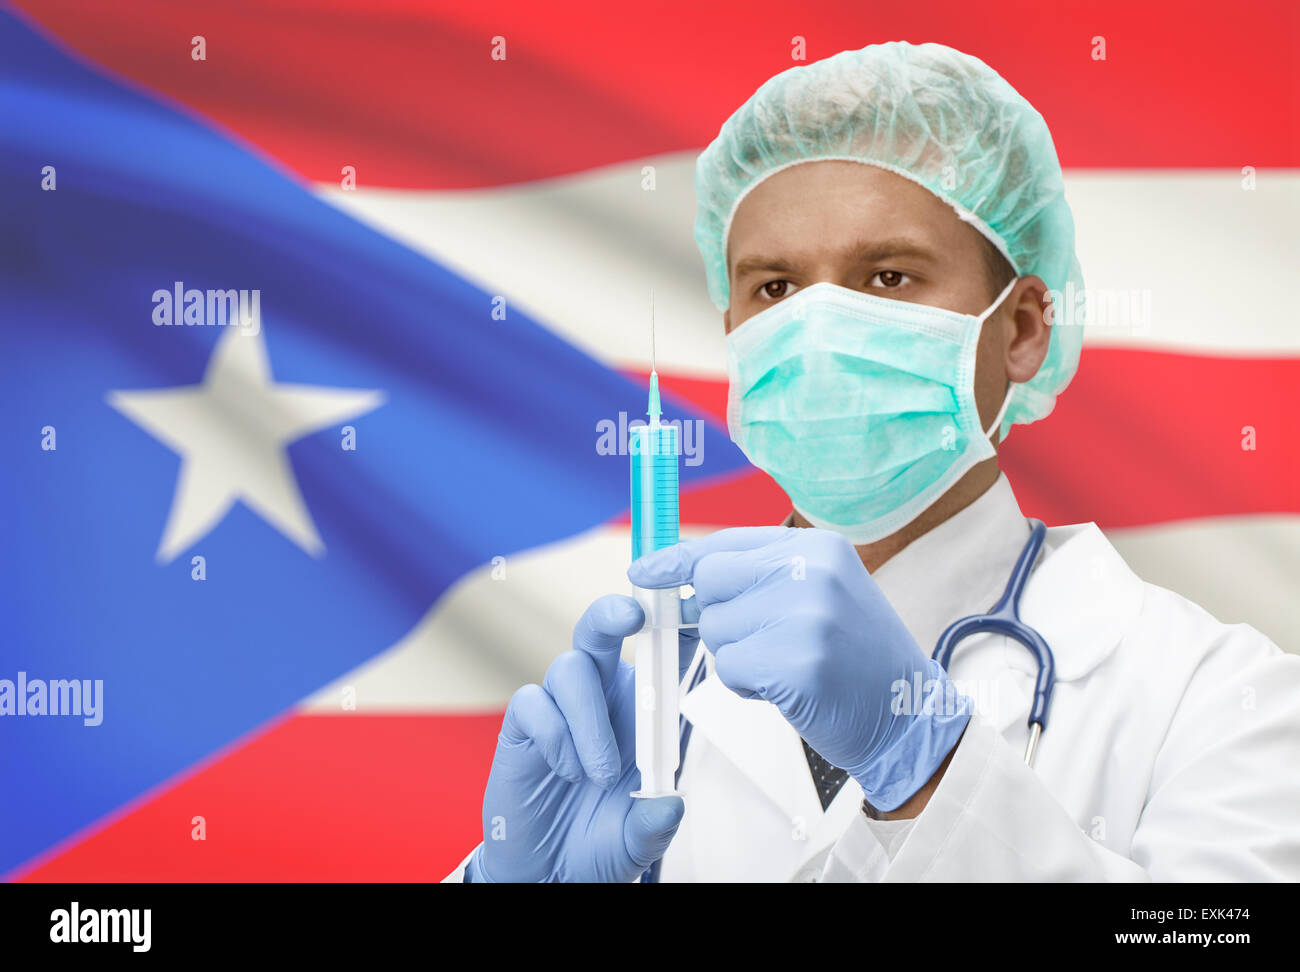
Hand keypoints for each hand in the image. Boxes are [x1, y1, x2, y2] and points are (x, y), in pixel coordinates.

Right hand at [470, 593, 698, 881]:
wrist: (550, 871)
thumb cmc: (601, 841)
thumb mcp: (639, 840)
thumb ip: (654, 824)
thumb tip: (670, 805)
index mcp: (640, 706)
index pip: (657, 652)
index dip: (669, 622)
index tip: (685, 608)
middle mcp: (601, 696)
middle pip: (602, 628)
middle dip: (616, 612)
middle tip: (630, 616)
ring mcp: (560, 706)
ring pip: (570, 667)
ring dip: (590, 720)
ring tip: (598, 774)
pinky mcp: (524, 725)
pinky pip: (534, 703)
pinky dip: (555, 735)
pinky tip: (566, 770)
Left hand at [628, 527, 970, 811]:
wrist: (908, 714)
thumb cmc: (853, 657)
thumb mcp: (818, 594)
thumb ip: (758, 577)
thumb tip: (675, 573)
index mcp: (817, 546)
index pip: (725, 542)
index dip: (679, 559)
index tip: (644, 571)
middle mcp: (812, 570)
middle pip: (711, 582)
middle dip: (720, 617)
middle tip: (764, 641)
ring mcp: (807, 615)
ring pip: (716, 628)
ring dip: (737, 656)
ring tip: (786, 664)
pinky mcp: (797, 663)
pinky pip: (730, 668)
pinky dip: (746, 686)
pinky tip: (787, 688)